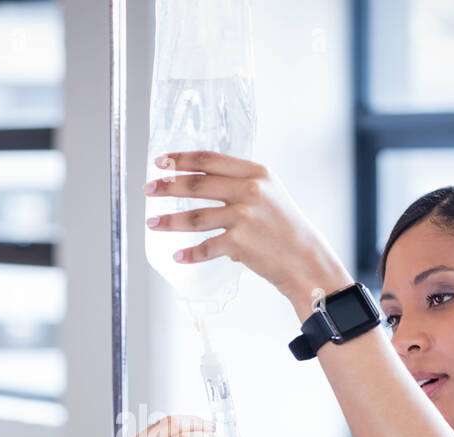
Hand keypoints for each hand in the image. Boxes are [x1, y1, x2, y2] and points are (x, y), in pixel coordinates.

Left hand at [144, 151, 354, 316]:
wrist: (304, 259)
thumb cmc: (285, 227)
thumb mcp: (269, 193)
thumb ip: (240, 183)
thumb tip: (200, 180)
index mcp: (256, 173)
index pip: (210, 160)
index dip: (182, 159)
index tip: (161, 161)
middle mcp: (250, 190)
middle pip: (197, 185)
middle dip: (168, 186)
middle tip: (149, 189)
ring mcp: (244, 217)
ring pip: (195, 217)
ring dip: (169, 221)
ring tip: (152, 223)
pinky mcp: (239, 243)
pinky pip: (205, 247)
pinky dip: (189, 253)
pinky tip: (177, 255)